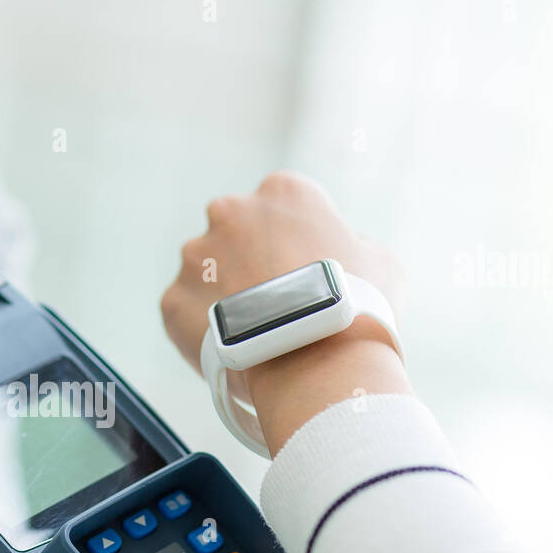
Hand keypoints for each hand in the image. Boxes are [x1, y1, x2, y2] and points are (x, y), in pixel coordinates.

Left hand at [160, 171, 411, 451]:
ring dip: (220, 295)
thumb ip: (348, 242)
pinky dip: (201, 330)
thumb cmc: (360, 307)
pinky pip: (184, 313)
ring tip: (250, 334)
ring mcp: (195, 256)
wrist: (319, 361)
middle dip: (246, 262)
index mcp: (282, 191)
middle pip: (234, 234)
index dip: (291, 242)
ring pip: (203, 273)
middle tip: (271, 305)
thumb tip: (339, 249)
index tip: (300, 272)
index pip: (280, 208)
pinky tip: (230, 351)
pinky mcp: (173, 299)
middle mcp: (229, 211)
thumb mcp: (379, 259)